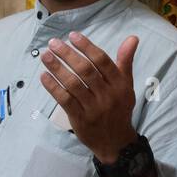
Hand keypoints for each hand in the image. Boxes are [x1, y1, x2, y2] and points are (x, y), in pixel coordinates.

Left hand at [39, 31, 139, 163]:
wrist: (116, 141)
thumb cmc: (119, 108)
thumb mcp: (126, 85)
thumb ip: (125, 61)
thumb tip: (132, 38)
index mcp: (120, 84)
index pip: (102, 61)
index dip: (87, 47)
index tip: (72, 35)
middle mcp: (108, 95)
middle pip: (85, 70)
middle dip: (67, 54)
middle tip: (53, 43)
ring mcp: (94, 108)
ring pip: (73, 84)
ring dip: (57, 68)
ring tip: (46, 56)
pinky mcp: (81, 119)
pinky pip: (65, 100)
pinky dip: (53, 87)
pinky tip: (44, 76)